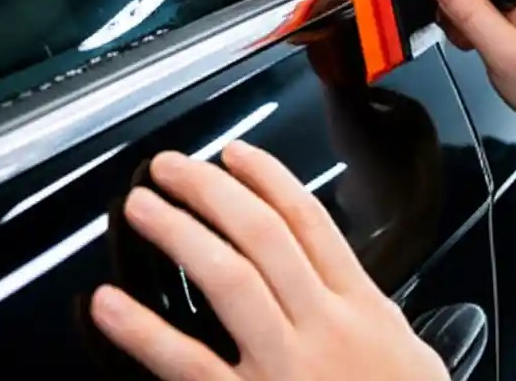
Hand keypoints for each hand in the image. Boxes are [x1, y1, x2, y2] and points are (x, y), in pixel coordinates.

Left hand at [89, 142, 448, 380]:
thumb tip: (335, 275)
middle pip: (263, 235)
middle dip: (212, 191)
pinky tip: (108, 305)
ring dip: (179, 233)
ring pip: (229, 279)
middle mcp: (323, 326)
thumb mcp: (408, 354)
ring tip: (143, 205)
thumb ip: (370, 311)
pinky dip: (142, 332)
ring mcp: (286, 365)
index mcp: (361, 307)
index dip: (266, 178)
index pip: (309, 221)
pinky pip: (187, 363)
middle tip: (170, 167)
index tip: (235, 154)